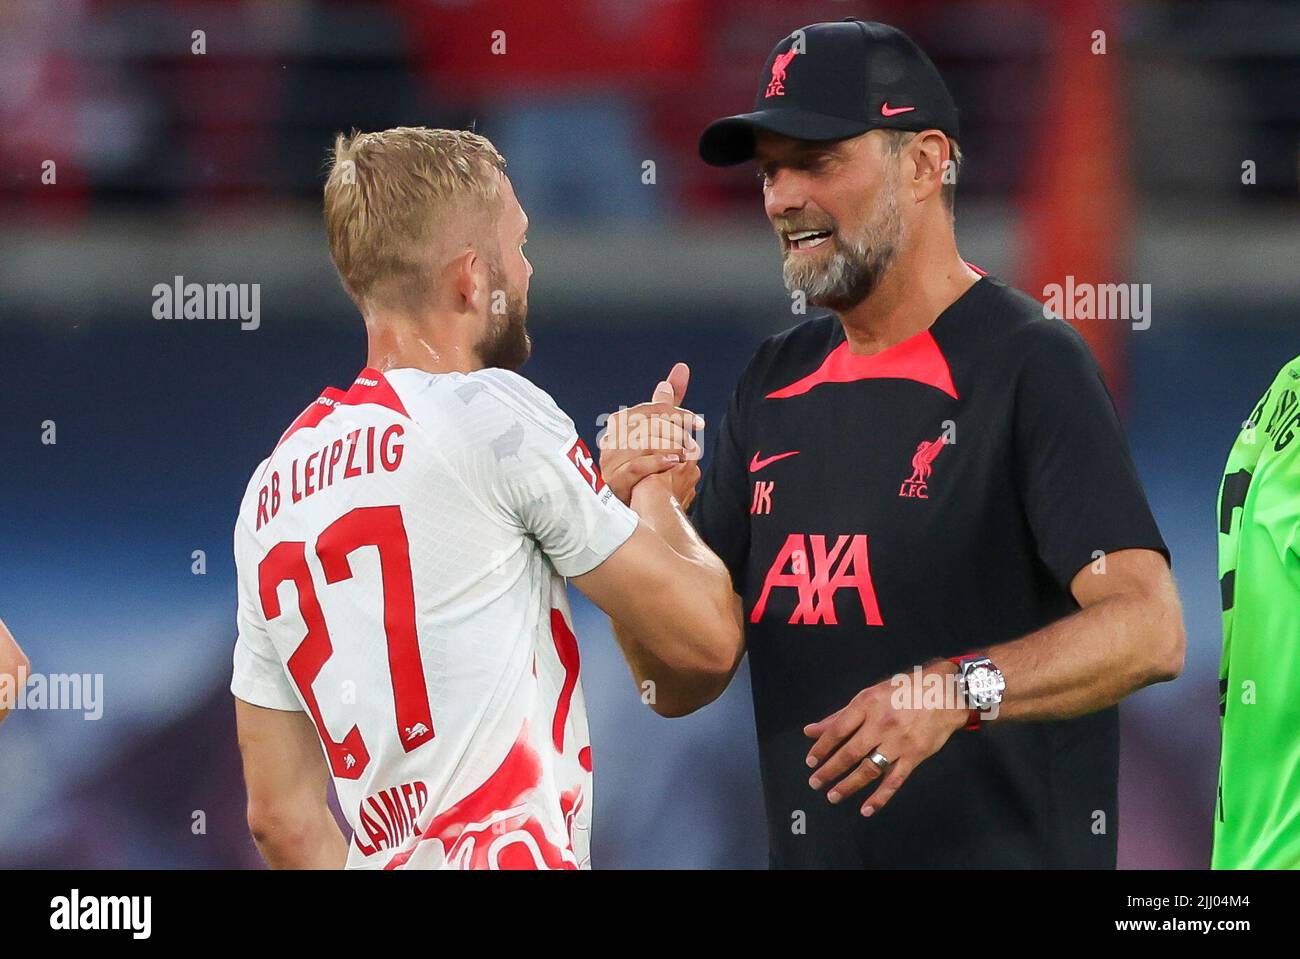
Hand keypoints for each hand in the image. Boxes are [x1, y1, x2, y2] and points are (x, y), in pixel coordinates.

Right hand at [599, 362, 703, 504]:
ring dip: (669, 447)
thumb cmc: (645, 467)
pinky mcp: (614, 481)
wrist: (635, 508)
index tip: (699, 423)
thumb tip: (682, 368)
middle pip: (646, 424)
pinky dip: (657, 462)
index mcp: (620, 423)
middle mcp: (611, 438)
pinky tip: (674, 462)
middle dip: (674, 432)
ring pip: (642, 442)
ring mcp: (610, 460)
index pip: (651, 410)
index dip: (678, 414)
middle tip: (693, 445)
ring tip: (685, 455)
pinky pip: (636, 466)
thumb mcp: (657, 431)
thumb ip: (668, 401)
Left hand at [803, 662, 968, 816]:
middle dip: (829, 770)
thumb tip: (810, 731)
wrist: (945, 693)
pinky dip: (880, 797)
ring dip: (848, 785)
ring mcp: (898, 742)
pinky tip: (866, 809)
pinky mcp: (914, 756)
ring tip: (832, 796)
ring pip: (869, 769)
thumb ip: (840, 716)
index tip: (810, 762)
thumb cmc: (903, 691)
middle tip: (815, 783)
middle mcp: (881, 724)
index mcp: (867, 705)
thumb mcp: (870, 695)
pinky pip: (894, 780)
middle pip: (850, 752)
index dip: (821, 748)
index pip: (837, 730)